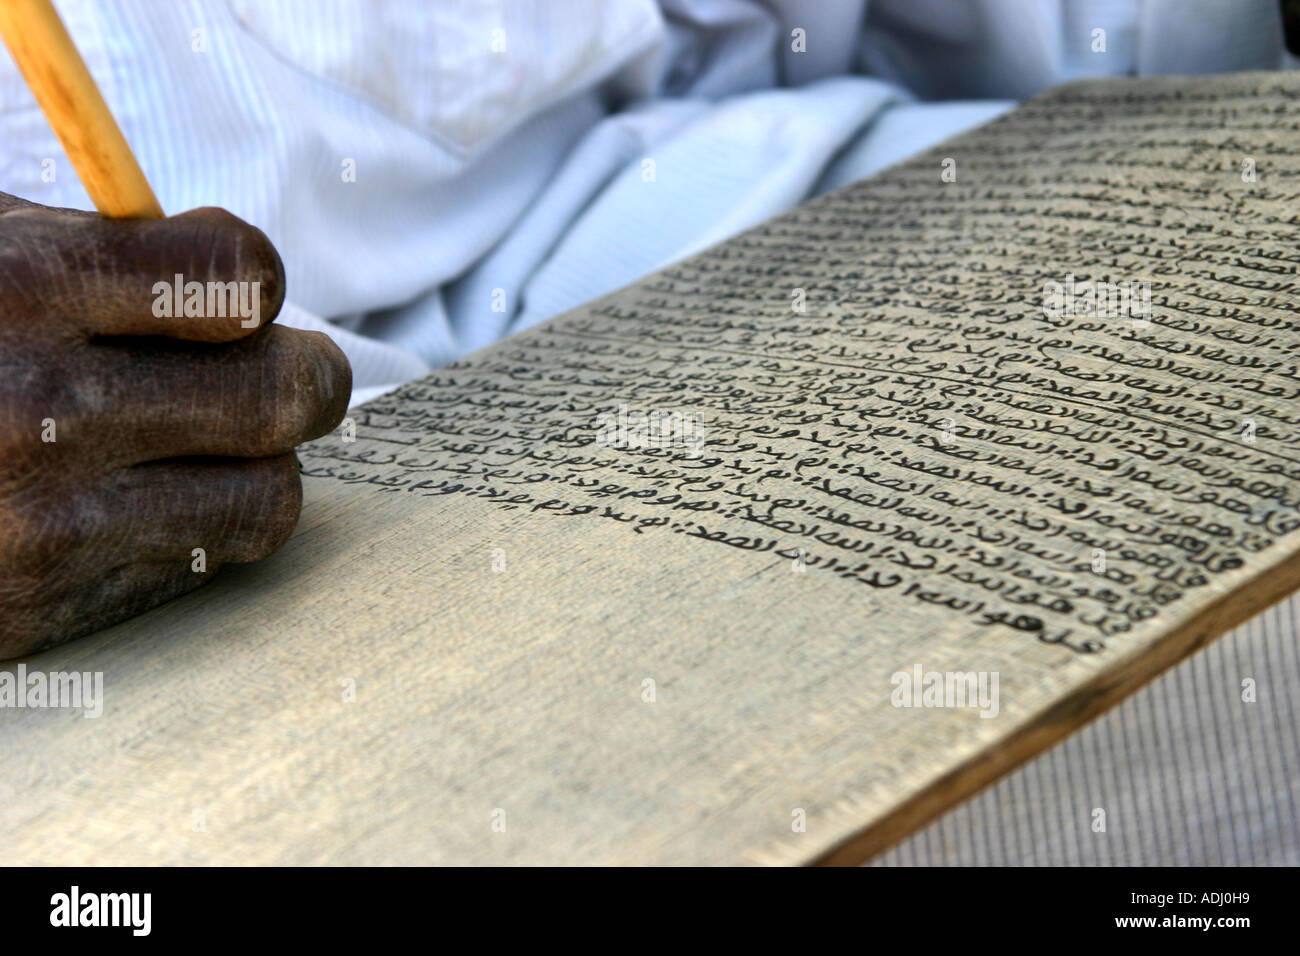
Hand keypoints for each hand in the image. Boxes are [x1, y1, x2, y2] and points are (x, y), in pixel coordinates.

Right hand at [0, 193, 349, 658]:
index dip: (253, 279)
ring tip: (212, 440)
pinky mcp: (42, 608)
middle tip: (286, 370)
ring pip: (271, 494)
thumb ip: (97, 253)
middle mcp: (33, 410)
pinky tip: (144, 497)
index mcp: (14, 288)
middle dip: (304, 375)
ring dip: (259, 462)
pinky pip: (204, 563)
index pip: (240, 278)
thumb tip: (244, 280)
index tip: (235, 292)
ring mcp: (42, 525)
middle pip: (285, 394)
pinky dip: (200, 526)